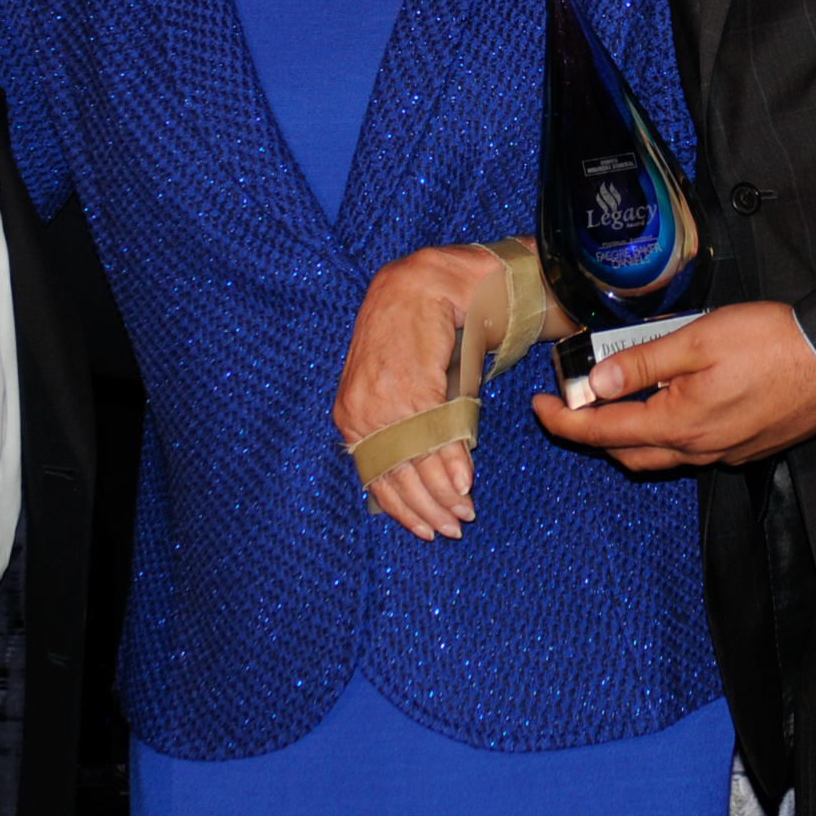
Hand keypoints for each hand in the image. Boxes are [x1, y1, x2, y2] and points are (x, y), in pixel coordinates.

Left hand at [333, 244, 501, 540]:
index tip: (426, 529)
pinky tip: (465, 482)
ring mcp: (383, 400)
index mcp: (350, 416)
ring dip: (445, 491)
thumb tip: (425, 476)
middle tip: (453, 527)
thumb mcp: (395, 385)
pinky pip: (434, 436)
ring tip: (465, 511)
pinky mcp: (411, 386)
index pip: (375, 476)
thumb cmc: (408, 334)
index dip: (403, 508)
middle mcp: (360, 413)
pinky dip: (452, 461)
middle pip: (397, 475)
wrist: (420, 285)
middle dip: (428, 507)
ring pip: (417, 461)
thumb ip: (403, 427)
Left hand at [533, 302, 815, 469]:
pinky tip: (669, 401)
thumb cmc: (772, 343)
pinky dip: (665, 431)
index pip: (602, 432)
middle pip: (626, 451)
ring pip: (659, 454)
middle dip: (589, 431)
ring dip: (627, 434)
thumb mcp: (696, 340)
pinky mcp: (746, 447)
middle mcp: (699, 450)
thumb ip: (642, 363)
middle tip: (568, 401)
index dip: (563, 421)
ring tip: (611, 400)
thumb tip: (595, 384)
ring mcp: (725, 454)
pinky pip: (691, 449)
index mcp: (679, 424)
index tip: (538, 405)